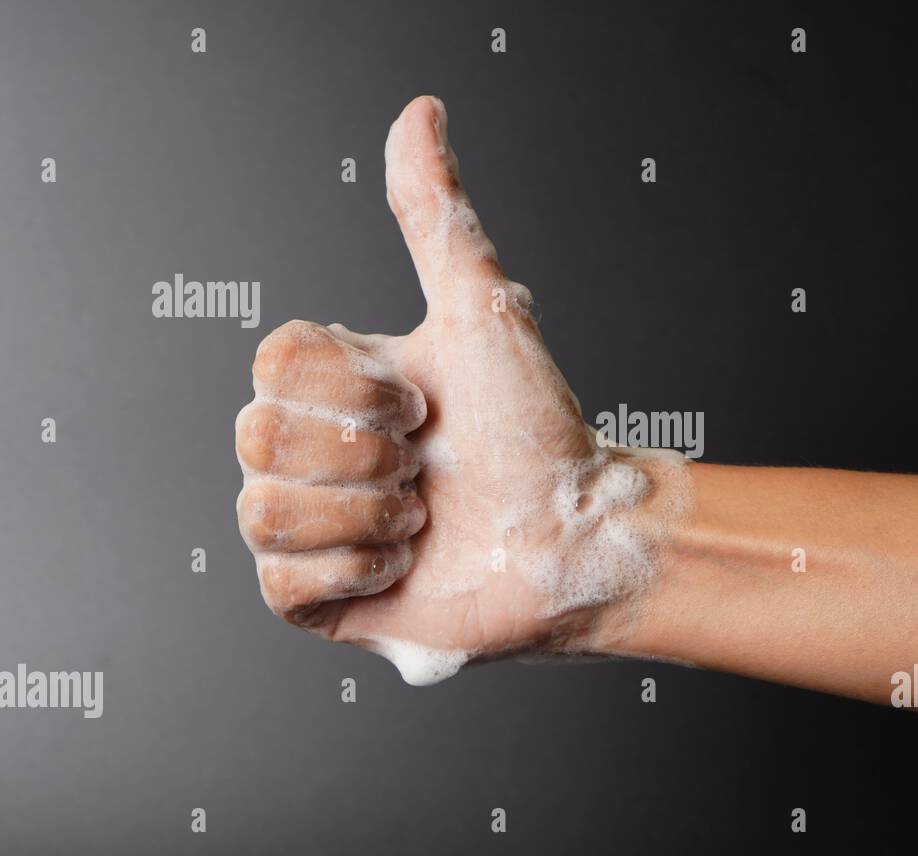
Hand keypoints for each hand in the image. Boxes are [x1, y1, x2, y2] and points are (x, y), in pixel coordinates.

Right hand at [235, 96, 682, 682]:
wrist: (576, 536)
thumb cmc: (539, 431)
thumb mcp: (484, 312)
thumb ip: (438, 217)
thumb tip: (421, 112)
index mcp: (339, 385)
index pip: (272, 361)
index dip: (351, 387)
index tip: (426, 403)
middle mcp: (316, 452)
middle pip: (257, 435)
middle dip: (367, 454)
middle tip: (430, 465)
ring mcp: (312, 527)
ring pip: (262, 509)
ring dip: (368, 513)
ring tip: (426, 518)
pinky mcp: (317, 597)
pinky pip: (279, 580)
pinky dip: (357, 568)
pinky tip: (409, 563)